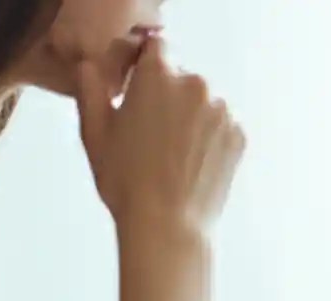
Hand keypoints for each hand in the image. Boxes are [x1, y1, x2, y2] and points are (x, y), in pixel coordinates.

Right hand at [75, 35, 245, 237]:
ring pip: (204, 100)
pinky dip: (210, 136)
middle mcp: (196, 84)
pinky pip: (222, 124)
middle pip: (182, 75)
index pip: (156, 45)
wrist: (168, 225)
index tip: (137, 86)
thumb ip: (91, 88)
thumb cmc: (126, 182)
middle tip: (150, 131)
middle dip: (167, 94)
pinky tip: (191, 161)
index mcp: (158, 75)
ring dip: (191, 115)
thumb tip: (91, 67)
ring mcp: (223, 109)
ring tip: (171, 152)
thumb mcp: (94, 132)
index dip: (145, 64)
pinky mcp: (240, 134)